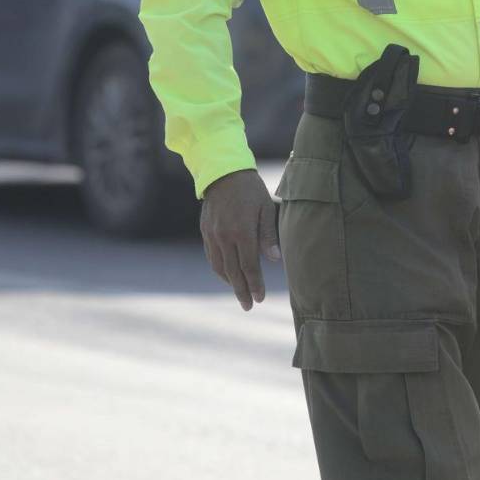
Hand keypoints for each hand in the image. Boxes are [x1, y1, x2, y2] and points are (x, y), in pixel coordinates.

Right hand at [200, 169, 280, 310]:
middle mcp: (224, 237)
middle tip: (248, 306)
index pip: (249, 266)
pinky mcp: (205, 232)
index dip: (255, 284)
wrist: (222, 172)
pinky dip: (220, 270)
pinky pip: (212, 257)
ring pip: (220, 267)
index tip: (260, 299)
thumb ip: (268, 235)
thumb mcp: (266, 208)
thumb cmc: (250, 190)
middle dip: (241, 291)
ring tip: (240, 293)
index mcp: (242, 232)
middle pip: (233, 272)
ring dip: (230, 283)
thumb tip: (274, 260)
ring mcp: (212, 235)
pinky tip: (228, 275)